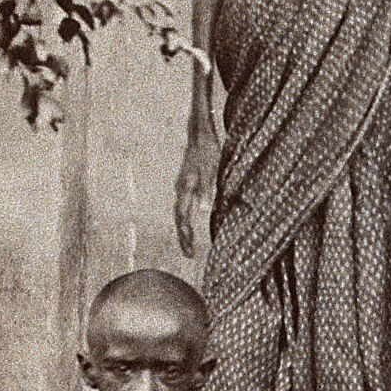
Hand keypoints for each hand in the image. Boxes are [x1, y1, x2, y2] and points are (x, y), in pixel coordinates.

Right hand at [173, 126, 217, 256]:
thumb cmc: (208, 152)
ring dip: (184, 230)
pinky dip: (186, 219)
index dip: (185, 234)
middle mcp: (181, 189)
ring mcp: (183, 186)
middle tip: (189, 255)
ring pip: (181, 213)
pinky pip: (184, 206)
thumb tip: (202, 211)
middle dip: (184, 237)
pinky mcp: (188, 184)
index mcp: (186, 188)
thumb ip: (205, 190)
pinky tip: (190, 227)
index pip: (182, 217)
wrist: (201, 135)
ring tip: (189, 247)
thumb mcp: (211, 170)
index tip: (189, 250)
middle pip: (180, 218)